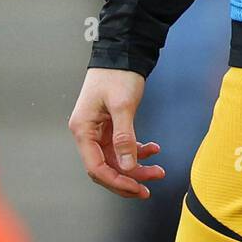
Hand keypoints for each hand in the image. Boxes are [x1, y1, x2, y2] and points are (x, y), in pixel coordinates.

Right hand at [68, 67, 165, 199]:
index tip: (136, 188)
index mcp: (83, 129)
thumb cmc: (118, 75)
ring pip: (116, 159)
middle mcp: (87, 133)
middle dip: (128, 179)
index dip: (116, 182)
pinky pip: (122, 147)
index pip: (96, 167)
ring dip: (136, 167)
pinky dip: (138, 151)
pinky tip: (154, 149)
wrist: (123, 52)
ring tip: (159, 171)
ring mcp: (98, 130)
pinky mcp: (110, 126)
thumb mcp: (123, 105)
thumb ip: (125, 136)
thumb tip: (128, 167)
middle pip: (106, 167)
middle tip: (149, 189)